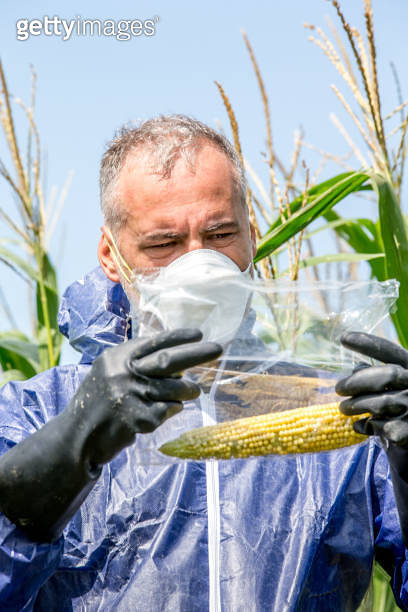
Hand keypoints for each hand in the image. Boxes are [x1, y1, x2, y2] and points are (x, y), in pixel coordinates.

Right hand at [71, 328, 222, 465]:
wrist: (77, 437)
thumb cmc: (99, 402)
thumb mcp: (110, 372)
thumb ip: (137, 363)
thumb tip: (177, 363)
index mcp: (117, 357)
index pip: (154, 342)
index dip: (179, 337)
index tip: (199, 334)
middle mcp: (122, 373)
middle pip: (169, 361)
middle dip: (197, 354)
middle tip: (218, 349)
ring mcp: (129, 396)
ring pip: (173, 389)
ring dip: (189, 390)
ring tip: (195, 392)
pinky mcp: (136, 419)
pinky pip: (167, 411)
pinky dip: (172, 410)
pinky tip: (164, 412)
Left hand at [335, 332, 407, 446]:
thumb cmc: (402, 409)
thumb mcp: (395, 388)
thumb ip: (381, 376)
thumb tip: (357, 368)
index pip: (391, 352)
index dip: (368, 344)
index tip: (343, 338)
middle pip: (387, 376)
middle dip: (358, 381)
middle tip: (338, 389)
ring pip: (380, 403)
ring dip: (356, 405)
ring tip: (343, 408)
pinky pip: (382, 427)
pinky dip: (366, 426)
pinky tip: (358, 426)